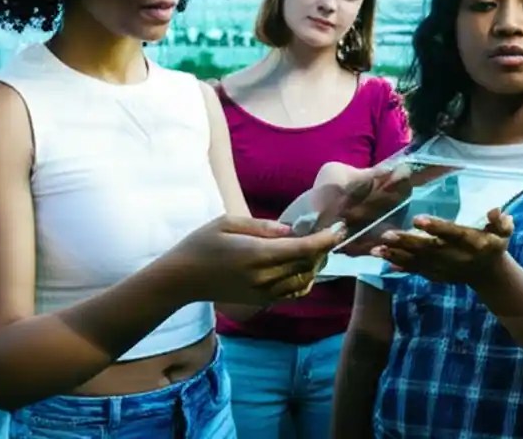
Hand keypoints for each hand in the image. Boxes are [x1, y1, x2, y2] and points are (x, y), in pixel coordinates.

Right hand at [165, 215, 345, 305]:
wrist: (182, 279)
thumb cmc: (202, 244)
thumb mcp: (228, 222)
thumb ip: (263, 226)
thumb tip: (292, 230)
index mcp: (256, 254)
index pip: (302, 249)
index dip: (325, 239)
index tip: (340, 227)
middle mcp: (264, 277)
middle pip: (308, 266)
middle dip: (324, 249)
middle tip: (330, 232)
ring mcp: (263, 293)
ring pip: (304, 282)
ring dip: (315, 266)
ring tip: (317, 248)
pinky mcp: (261, 302)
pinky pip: (292, 294)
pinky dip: (304, 280)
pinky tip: (302, 267)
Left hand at [371, 208, 513, 286]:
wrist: (489, 274)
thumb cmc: (495, 243)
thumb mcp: (504, 231)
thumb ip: (501, 221)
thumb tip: (495, 210)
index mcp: (473, 243)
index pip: (453, 234)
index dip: (436, 228)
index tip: (417, 220)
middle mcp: (456, 257)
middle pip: (429, 249)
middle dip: (406, 243)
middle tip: (386, 234)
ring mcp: (444, 269)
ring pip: (417, 262)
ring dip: (396, 255)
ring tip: (376, 249)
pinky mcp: (435, 274)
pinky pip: (415, 270)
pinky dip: (399, 266)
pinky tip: (382, 260)